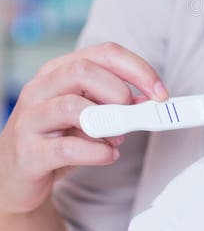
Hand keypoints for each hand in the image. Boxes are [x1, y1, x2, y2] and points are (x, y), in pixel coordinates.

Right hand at [0, 42, 167, 215]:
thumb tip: (148, 101)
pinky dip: (96, 152)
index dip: (138, 70)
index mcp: (59, 71)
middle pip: (83, 70)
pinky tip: (107, 155)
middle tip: (131, 114)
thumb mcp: (89, 114)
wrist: (16, 176)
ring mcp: (30, 119)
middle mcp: (41, 88)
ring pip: (71, 106)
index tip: (161, 93)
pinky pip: (67, 148)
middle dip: (119, 91)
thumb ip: (115, 104)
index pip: (104, 53)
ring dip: (106, 123)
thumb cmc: (57, 138)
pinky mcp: (28, 153)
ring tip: (117, 139)